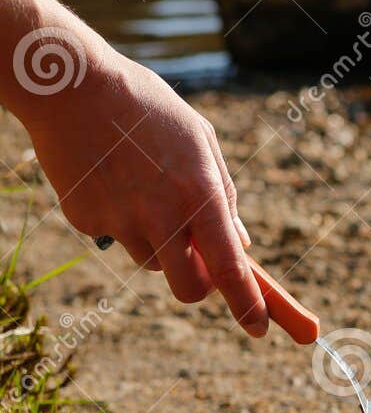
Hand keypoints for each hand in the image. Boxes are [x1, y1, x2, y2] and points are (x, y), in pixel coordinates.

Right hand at [15, 41, 269, 335]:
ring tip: (143, 188)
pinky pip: (114, 237)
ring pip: (151, 261)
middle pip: (189, 288)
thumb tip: (241, 245)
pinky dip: (118, 219)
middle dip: (198, 284)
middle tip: (198, 262)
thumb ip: (224, 196)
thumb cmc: (148, 109)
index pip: (231, 269)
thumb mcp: (202, 141)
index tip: (259, 329)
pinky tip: (109, 178)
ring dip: (157, 242)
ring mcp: (120, 220)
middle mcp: (161, 215)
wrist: (70, 83)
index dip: (248, 305)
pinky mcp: (85, 219)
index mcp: (200, 195)